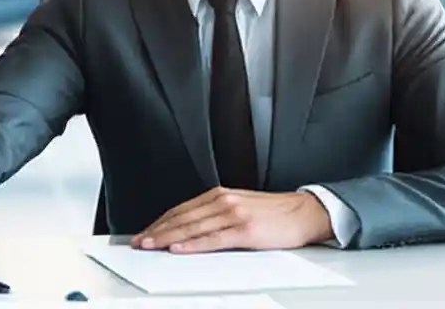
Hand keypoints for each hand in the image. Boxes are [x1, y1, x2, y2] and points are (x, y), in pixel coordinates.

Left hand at [131, 187, 333, 253]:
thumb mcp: (240, 206)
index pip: (181, 210)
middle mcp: (222, 201)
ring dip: (167, 237)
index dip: (160, 222)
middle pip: (181, 218)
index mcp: (219, 194)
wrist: (305, 212)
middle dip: (157, 230)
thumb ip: (216, 213)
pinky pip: (212, 239)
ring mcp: (233, 215)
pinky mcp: (244, 230)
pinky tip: (178, 249)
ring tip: (150, 245)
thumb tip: (191, 229)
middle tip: (139, 241)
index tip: (146, 232)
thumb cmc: (274, 213)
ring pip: (192, 228)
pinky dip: (192, 244)